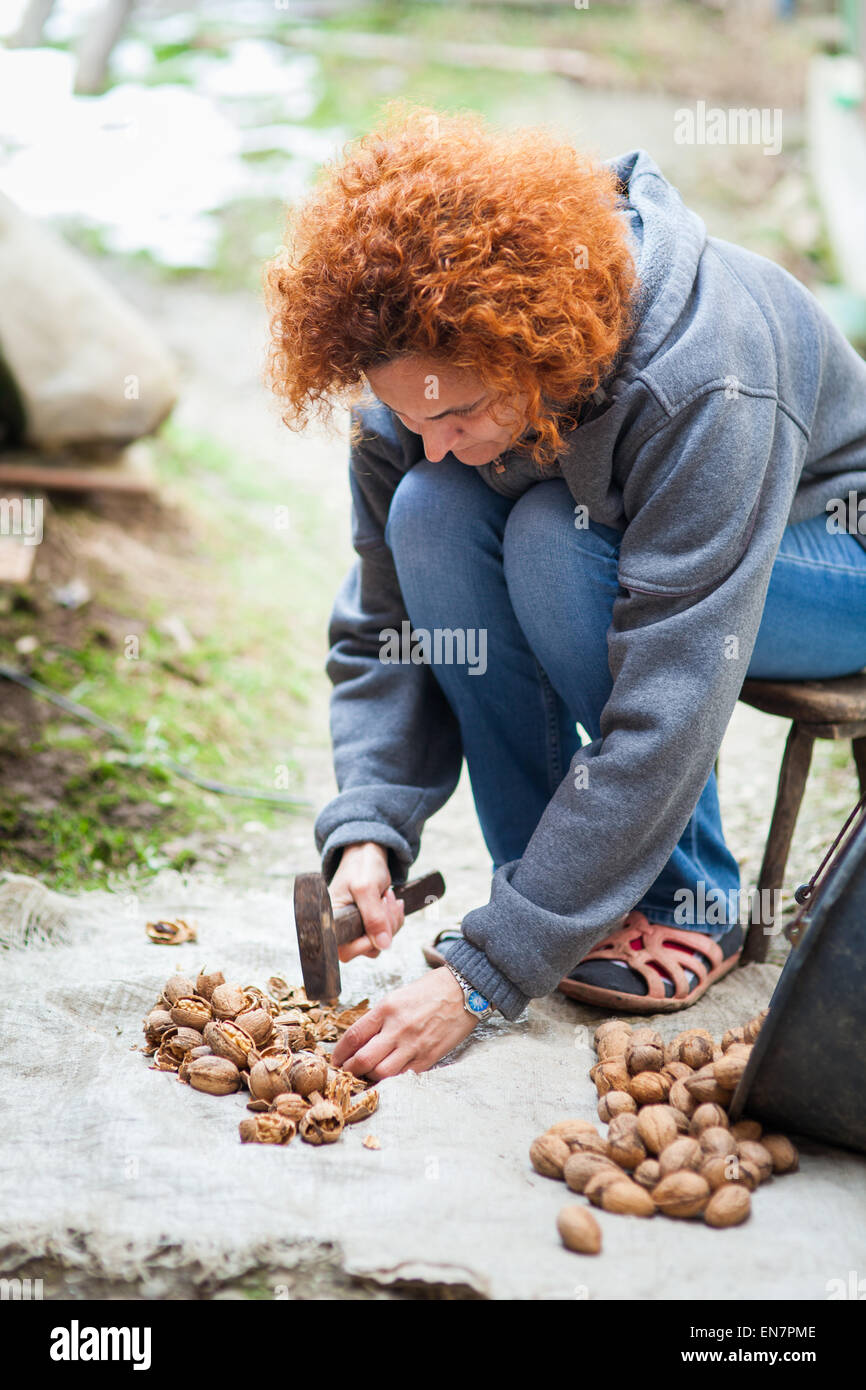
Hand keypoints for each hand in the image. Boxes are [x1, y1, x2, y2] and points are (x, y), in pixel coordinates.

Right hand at [328, 841, 404, 961]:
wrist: (369, 852)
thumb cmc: (361, 865)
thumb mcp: (366, 888)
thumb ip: (373, 917)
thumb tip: (383, 945)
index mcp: (332, 920)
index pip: (345, 950)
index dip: (365, 942)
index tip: (376, 916)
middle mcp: (342, 928)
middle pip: (367, 948)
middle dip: (384, 926)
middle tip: (385, 901)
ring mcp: (356, 927)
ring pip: (380, 942)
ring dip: (392, 921)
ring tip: (388, 897)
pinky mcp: (368, 924)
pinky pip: (387, 934)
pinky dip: (394, 918)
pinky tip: (390, 900)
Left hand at [330, 968, 478, 1078]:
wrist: (464, 990)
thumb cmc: (430, 990)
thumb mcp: (397, 996)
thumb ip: (379, 1018)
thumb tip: (361, 1040)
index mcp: (387, 1009)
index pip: (354, 1036)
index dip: (340, 1052)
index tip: (336, 1059)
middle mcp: (398, 1028)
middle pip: (363, 1059)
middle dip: (350, 1070)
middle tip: (347, 1072)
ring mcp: (414, 1044)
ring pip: (382, 1072)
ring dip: (370, 1077)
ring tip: (367, 1075)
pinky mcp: (429, 1057)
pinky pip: (403, 1076)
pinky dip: (392, 1079)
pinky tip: (388, 1076)